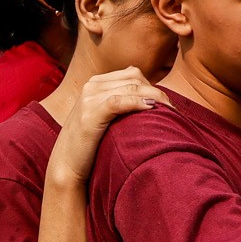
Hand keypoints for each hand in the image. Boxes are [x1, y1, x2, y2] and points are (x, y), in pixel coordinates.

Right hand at [48, 67, 162, 186]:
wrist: (66, 166)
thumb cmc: (91, 146)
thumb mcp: (104, 118)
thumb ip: (120, 104)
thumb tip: (151, 101)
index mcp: (95, 83)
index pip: (132, 74)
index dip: (153, 86)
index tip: (169, 104)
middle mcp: (91, 85)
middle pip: (134, 79)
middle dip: (158, 92)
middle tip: (174, 110)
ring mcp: (89, 98)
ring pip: (130, 88)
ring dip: (154, 98)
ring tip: (170, 113)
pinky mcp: (90, 114)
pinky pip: (118, 101)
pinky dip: (137, 103)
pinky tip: (151, 109)